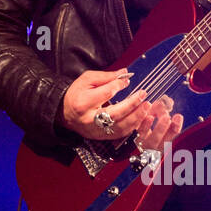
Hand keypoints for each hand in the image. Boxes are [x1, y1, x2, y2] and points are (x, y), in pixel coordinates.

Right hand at [61, 68, 183, 145]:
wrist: (64, 113)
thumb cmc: (76, 94)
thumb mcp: (86, 80)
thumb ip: (106, 77)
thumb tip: (125, 73)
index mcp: (83, 102)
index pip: (106, 94)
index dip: (118, 86)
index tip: (126, 81)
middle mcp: (90, 119)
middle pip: (115, 113)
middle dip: (132, 104)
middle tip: (143, 95)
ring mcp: (95, 130)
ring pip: (120, 127)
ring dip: (136, 117)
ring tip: (146, 107)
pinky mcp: (100, 136)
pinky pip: (119, 134)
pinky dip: (131, 126)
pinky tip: (140, 118)